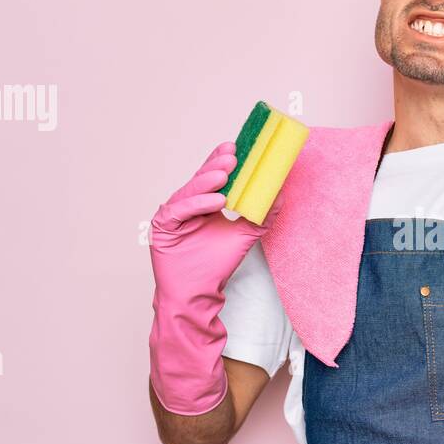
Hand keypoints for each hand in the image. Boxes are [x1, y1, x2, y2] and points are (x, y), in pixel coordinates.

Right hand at [147, 142, 283, 415]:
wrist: (196, 297)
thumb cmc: (214, 267)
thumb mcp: (243, 237)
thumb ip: (260, 216)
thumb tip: (281, 196)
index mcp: (201, 204)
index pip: (212, 178)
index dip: (222, 161)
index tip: (238, 146)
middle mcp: (184, 206)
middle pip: (200, 180)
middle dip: (216, 165)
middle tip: (233, 154)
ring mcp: (172, 216)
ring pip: (189, 192)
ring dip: (207, 182)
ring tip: (225, 173)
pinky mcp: (162, 228)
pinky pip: (179, 211)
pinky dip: (197, 204)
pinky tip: (215, 201)